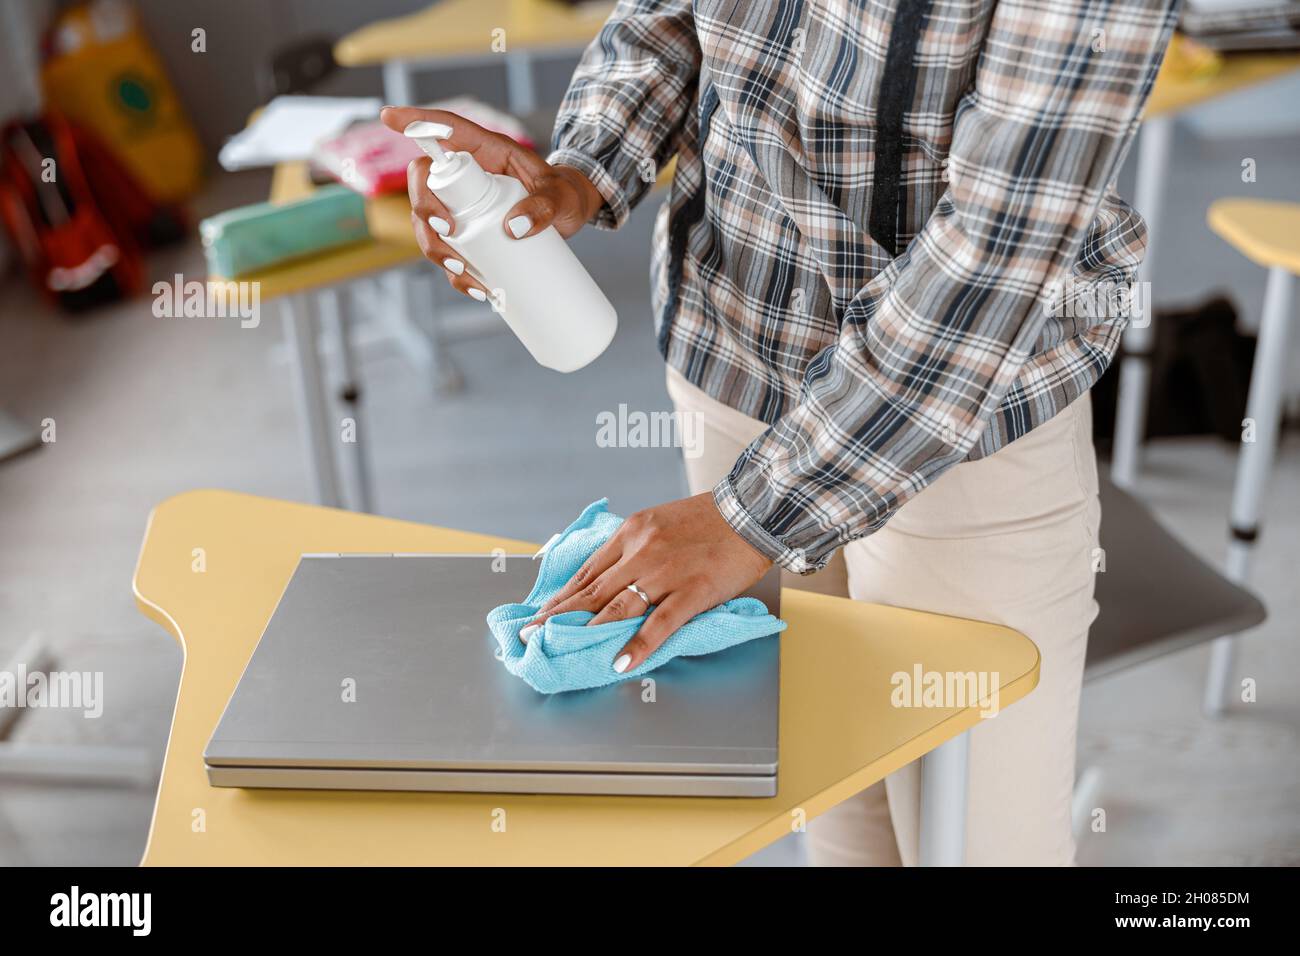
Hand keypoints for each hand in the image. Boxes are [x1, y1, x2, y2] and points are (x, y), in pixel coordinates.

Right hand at [379, 105, 602, 300]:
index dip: (415, 121)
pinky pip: (451, 254)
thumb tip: (512, 228)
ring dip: (436, 249)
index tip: (387, 115)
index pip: (445, 130)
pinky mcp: (471, 235)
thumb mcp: (561, 196)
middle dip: (424, 209)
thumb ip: (545, 207)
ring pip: (429, 225)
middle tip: (448, 232)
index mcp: (485, 152)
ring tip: (464, 271)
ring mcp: (464, 207)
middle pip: (424, 185)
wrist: (570, 214)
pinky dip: (458, 275)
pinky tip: (477, 289)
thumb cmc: (564, 194)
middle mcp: (466, 177)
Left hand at [522, 494, 773, 673]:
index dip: (561, 595)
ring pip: (617, 607)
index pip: (588, 570)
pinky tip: (620, 661)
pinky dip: (637, 644)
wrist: (752, 513)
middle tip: (531, 633)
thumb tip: (611, 579)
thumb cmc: (708, 521)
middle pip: (592, 590)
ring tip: (560, 648)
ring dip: (585, 631)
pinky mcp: (692, 591)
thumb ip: (635, 548)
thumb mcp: (660, 522)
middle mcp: (642, 551)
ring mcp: (666, 572)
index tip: (540, 612)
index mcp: (632, 532)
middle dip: (558, 615)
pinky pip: (659, 623)